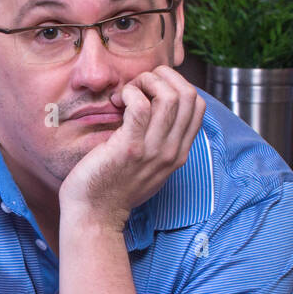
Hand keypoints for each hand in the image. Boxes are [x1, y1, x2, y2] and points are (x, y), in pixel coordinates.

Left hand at [58, 66, 205, 227]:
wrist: (94, 215)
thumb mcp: (148, 167)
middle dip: (163, 78)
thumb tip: (154, 107)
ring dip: (145, 82)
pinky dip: (129, 93)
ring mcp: (152, 151)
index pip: (198, 105)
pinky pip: (139, 106)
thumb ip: (159, 142)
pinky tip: (116, 101)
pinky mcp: (129, 149)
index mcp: (178, 153)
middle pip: (189, 95)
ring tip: (126, 93)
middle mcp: (171, 151)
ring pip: (169, 96)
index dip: (176, 85)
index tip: (151, 89)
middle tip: (138, 85)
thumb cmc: (113, 187)